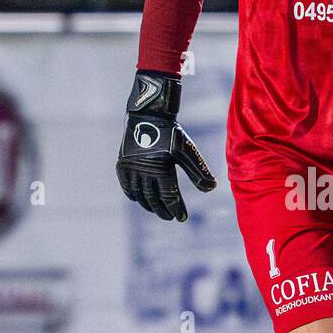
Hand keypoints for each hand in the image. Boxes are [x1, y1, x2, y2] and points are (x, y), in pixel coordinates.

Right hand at [116, 71, 216, 220]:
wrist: (149, 114)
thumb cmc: (172, 133)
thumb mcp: (187, 151)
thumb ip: (198, 171)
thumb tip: (211, 189)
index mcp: (161, 169)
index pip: (169, 197)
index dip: (176, 209)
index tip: (182, 218)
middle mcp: (143, 171)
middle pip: (153, 199)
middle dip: (162, 210)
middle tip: (170, 217)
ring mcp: (130, 168)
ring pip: (139, 194)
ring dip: (148, 205)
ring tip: (157, 210)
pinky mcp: (122, 163)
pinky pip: (126, 185)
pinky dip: (132, 194)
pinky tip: (138, 199)